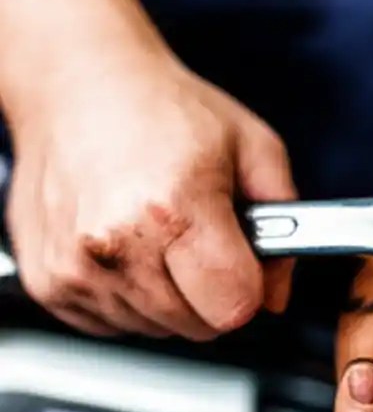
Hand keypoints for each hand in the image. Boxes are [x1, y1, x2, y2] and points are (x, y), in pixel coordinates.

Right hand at [5, 50, 295, 338]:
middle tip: (202, 239)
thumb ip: (285, 224)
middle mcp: (116, 244)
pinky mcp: (48, 282)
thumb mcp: (254, 147)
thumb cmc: (164, 109)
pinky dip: (129, 295)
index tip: (246, 264)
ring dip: (170, 295)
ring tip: (160, 234)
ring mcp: (75, 267)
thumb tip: (277, 293)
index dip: (251, 289)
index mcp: (174, 209)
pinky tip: (128, 246)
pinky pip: (114, 323)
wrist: (80, 84)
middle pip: (198, 326)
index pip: (234, 307)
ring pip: (157, 328)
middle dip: (212, 292)